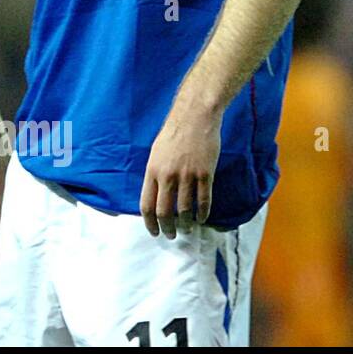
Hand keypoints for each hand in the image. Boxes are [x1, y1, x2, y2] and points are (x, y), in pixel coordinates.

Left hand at [140, 98, 221, 237]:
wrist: (194, 118)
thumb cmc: (173, 134)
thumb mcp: (155, 153)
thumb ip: (155, 174)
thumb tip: (155, 195)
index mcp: (152, 171)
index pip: (147, 204)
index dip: (149, 222)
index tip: (153, 231)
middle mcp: (167, 176)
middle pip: (164, 211)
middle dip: (167, 228)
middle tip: (170, 235)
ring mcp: (187, 176)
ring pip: (184, 209)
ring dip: (185, 224)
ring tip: (187, 229)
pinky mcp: (205, 174)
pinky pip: (204, 200)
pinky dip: (203, 213)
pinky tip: (202, 219)